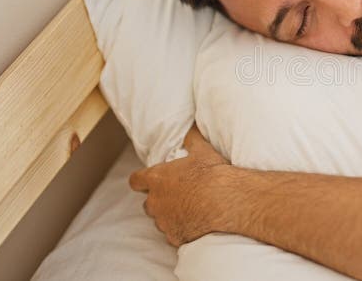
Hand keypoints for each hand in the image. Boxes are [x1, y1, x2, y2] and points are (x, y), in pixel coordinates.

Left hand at [129, 126, 231, 245]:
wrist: (225, 201)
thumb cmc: (212, 174)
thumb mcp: (203, 150)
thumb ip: (192, 138)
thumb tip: (192, 125)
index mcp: (157, 179)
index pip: (136, 181)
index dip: (141, 181)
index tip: (148, 181)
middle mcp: (155, 202)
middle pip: (148, 204)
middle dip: (159, 201)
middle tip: (178, 196)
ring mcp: (164, 221)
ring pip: (161, 221)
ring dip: (170, 216)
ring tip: (191, 211)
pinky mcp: (175, 236)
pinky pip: (174, 235)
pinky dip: (182, 230)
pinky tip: (197, 225)